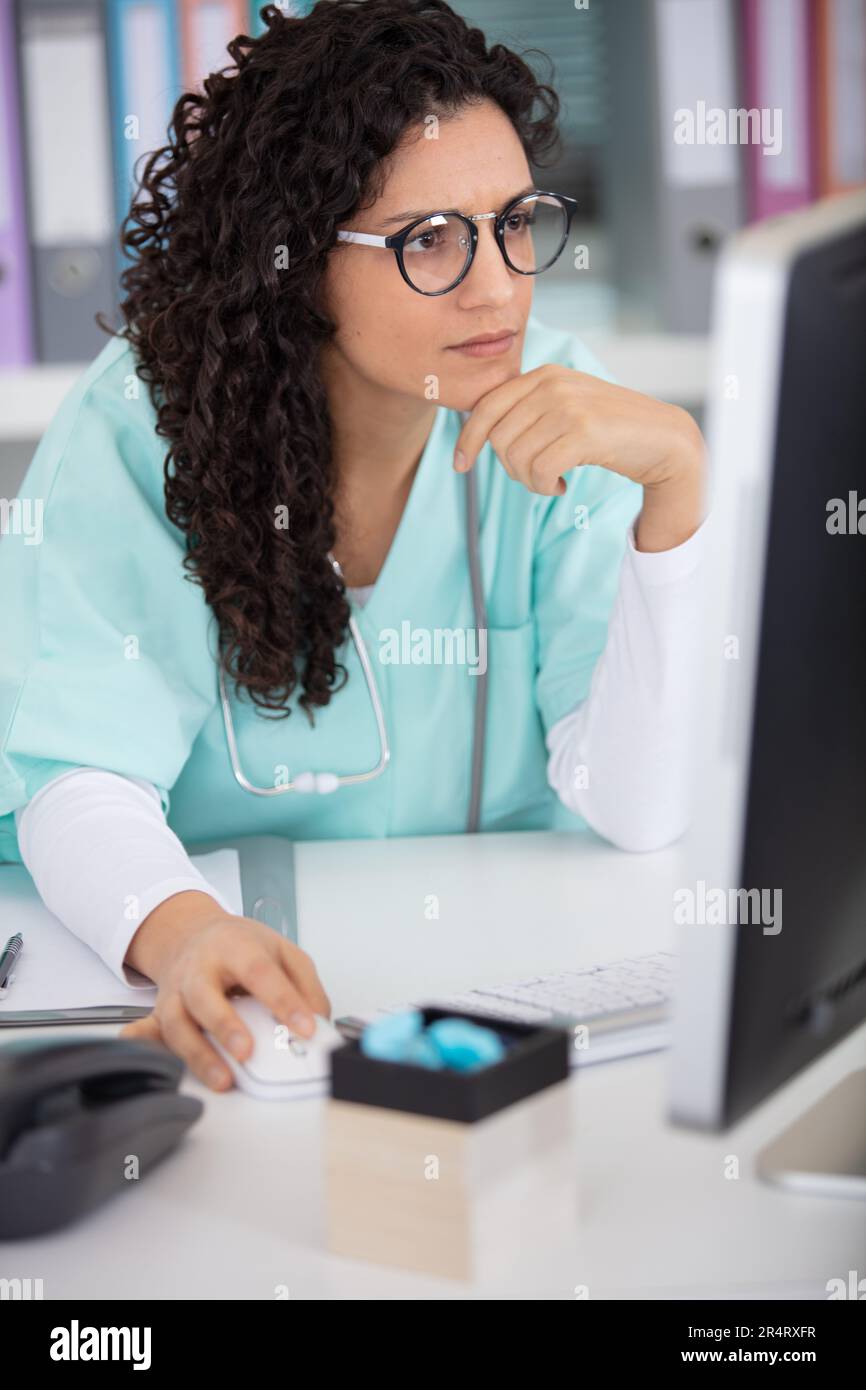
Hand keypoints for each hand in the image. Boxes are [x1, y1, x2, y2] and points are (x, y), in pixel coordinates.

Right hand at [119, 905, 330, 1091]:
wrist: (195, 933)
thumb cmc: (240, 946)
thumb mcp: (282, 951)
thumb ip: (305, 984)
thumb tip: (319, 1020)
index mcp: (235, 946)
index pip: (260, 972)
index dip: (284, 1000)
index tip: (306, 1028)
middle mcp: (200, 968)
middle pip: (205, 996)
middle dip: (225, 1025)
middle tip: (248, 1051)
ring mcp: (176, 991)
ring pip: (177, 1023)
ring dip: (197, 1053)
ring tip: (224, 1079)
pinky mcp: (161, 1012)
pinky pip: (147, 1031)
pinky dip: (141, 1044)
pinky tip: (145, 1057)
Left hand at [453, 364, 706, 549]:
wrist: (663, 441)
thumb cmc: (610, 432)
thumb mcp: (566, 409)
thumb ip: (529, 412)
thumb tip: (479, 436)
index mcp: (545, 374)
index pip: (487, 406)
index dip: (468, 439)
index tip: (460, 465)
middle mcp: (554, 384)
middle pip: (499, 438)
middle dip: (510, 468)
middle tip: (536, 476)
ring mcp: (569, 405)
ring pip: (516, 457)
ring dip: (529, 481)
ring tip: (551, 480)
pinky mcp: (584, 431)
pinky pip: (538, 470)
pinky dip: (544, 486)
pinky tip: (561, 485)